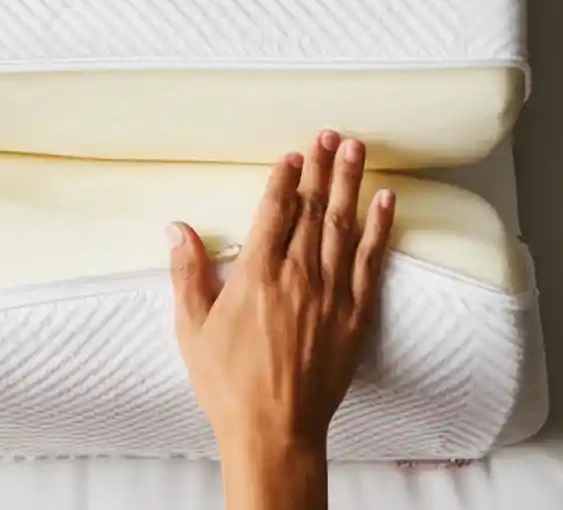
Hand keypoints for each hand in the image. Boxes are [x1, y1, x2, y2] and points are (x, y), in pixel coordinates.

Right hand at [169, 131, 394, 509]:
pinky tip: (385, 202)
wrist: (274, 429)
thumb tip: (178, 228)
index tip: (291, 154)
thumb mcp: (192, 328)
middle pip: (312, 209)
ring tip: (355, 149)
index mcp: (257, 276)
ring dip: (349, 184)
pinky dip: (379, 229)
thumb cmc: (227, 382)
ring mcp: (331, 294)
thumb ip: (188, 273)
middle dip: (320, 168)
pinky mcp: (354, 315)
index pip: (274, 213)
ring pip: (343, 226)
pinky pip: (370, 262)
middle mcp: (298, 276)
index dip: (283, 179)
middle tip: (329, 134)